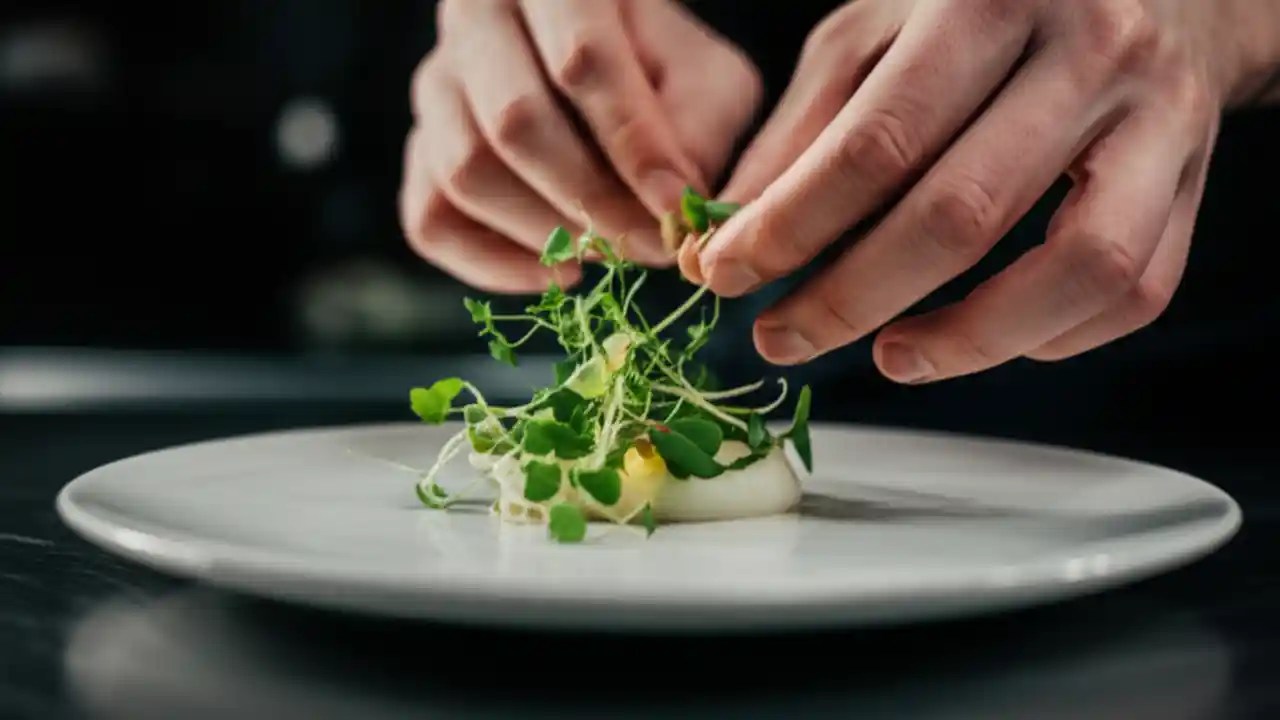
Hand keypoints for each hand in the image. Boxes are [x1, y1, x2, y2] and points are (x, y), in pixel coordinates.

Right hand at [400, 0, 760, 293]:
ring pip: (467, 172)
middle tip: (648, 243)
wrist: (601, 68)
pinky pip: (431, 221)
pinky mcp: (420, 153)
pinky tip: (558, 270)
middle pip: (513, 121)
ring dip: (547, 232)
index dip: (632, 144)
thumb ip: (699, 128)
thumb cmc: (659, 71)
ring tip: (610, 249)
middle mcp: (474, 21)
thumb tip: (670, 201)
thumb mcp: (705, 78)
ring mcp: (436, 87)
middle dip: (590, 200)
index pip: (582, 59)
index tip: (676, 206)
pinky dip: (495, 264)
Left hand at [685, 0, 1279, 382]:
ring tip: (887, 358)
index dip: (789, 227)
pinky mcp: (1195, 180)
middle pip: (960, 215)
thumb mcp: (877, 32)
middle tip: (778, 336)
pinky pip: (1135, 288)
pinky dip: (1050, 337)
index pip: (876, 143)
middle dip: (849, 300)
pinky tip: (982, 338)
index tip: (723, 273)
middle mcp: (1087, 52)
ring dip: (966, 342)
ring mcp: (1158, 119)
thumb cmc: (989, 8)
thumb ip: (803, 131)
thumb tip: (725, 238)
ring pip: (1075, 268)